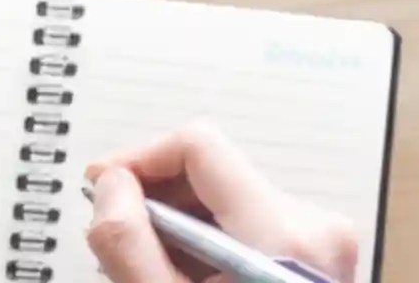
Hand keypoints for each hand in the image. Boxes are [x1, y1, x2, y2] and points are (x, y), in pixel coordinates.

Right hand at [84, 122, 357, 282]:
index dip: (137, 160)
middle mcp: (312, 229)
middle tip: (113, 240)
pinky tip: (178, 278)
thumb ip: (129, 244)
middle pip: (208, 174)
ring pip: (222, 201)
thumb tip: (111, 188)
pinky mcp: (311, 263)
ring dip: (173, 226)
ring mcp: (317, 246)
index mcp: (282, 234)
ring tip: (144, 269)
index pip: (198, 147)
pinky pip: (242, 228)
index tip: (101, 186)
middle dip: (152, 202)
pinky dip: (201, 245)